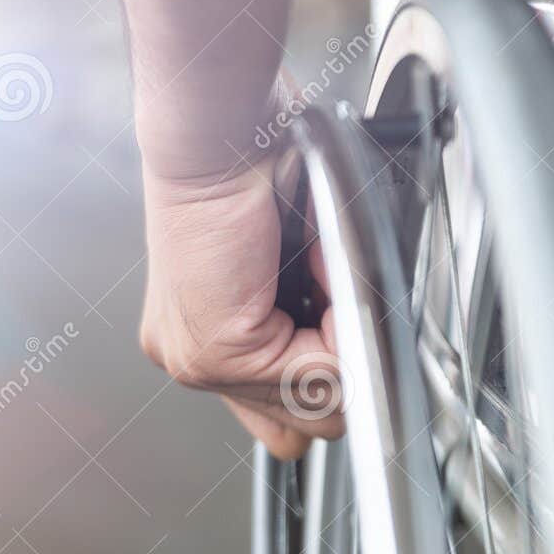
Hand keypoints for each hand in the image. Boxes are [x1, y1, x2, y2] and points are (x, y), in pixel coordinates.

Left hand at [137, 150, 342, 458]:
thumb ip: (318, 335)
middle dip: (344, 365)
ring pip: (322, 408)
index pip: (285, 419)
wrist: (220, 128)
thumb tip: (362, 383)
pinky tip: (313, 267)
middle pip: (309, 425)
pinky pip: (322, 377)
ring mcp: (197, 362)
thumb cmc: (256, 170)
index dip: (335, 379)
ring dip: (344, 338)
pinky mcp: (216, 352)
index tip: (342, 323)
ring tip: (316, 272)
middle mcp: (192, 359)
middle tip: (329, 292)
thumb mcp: (299, 264)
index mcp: (204, 342)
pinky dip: (343, 322)